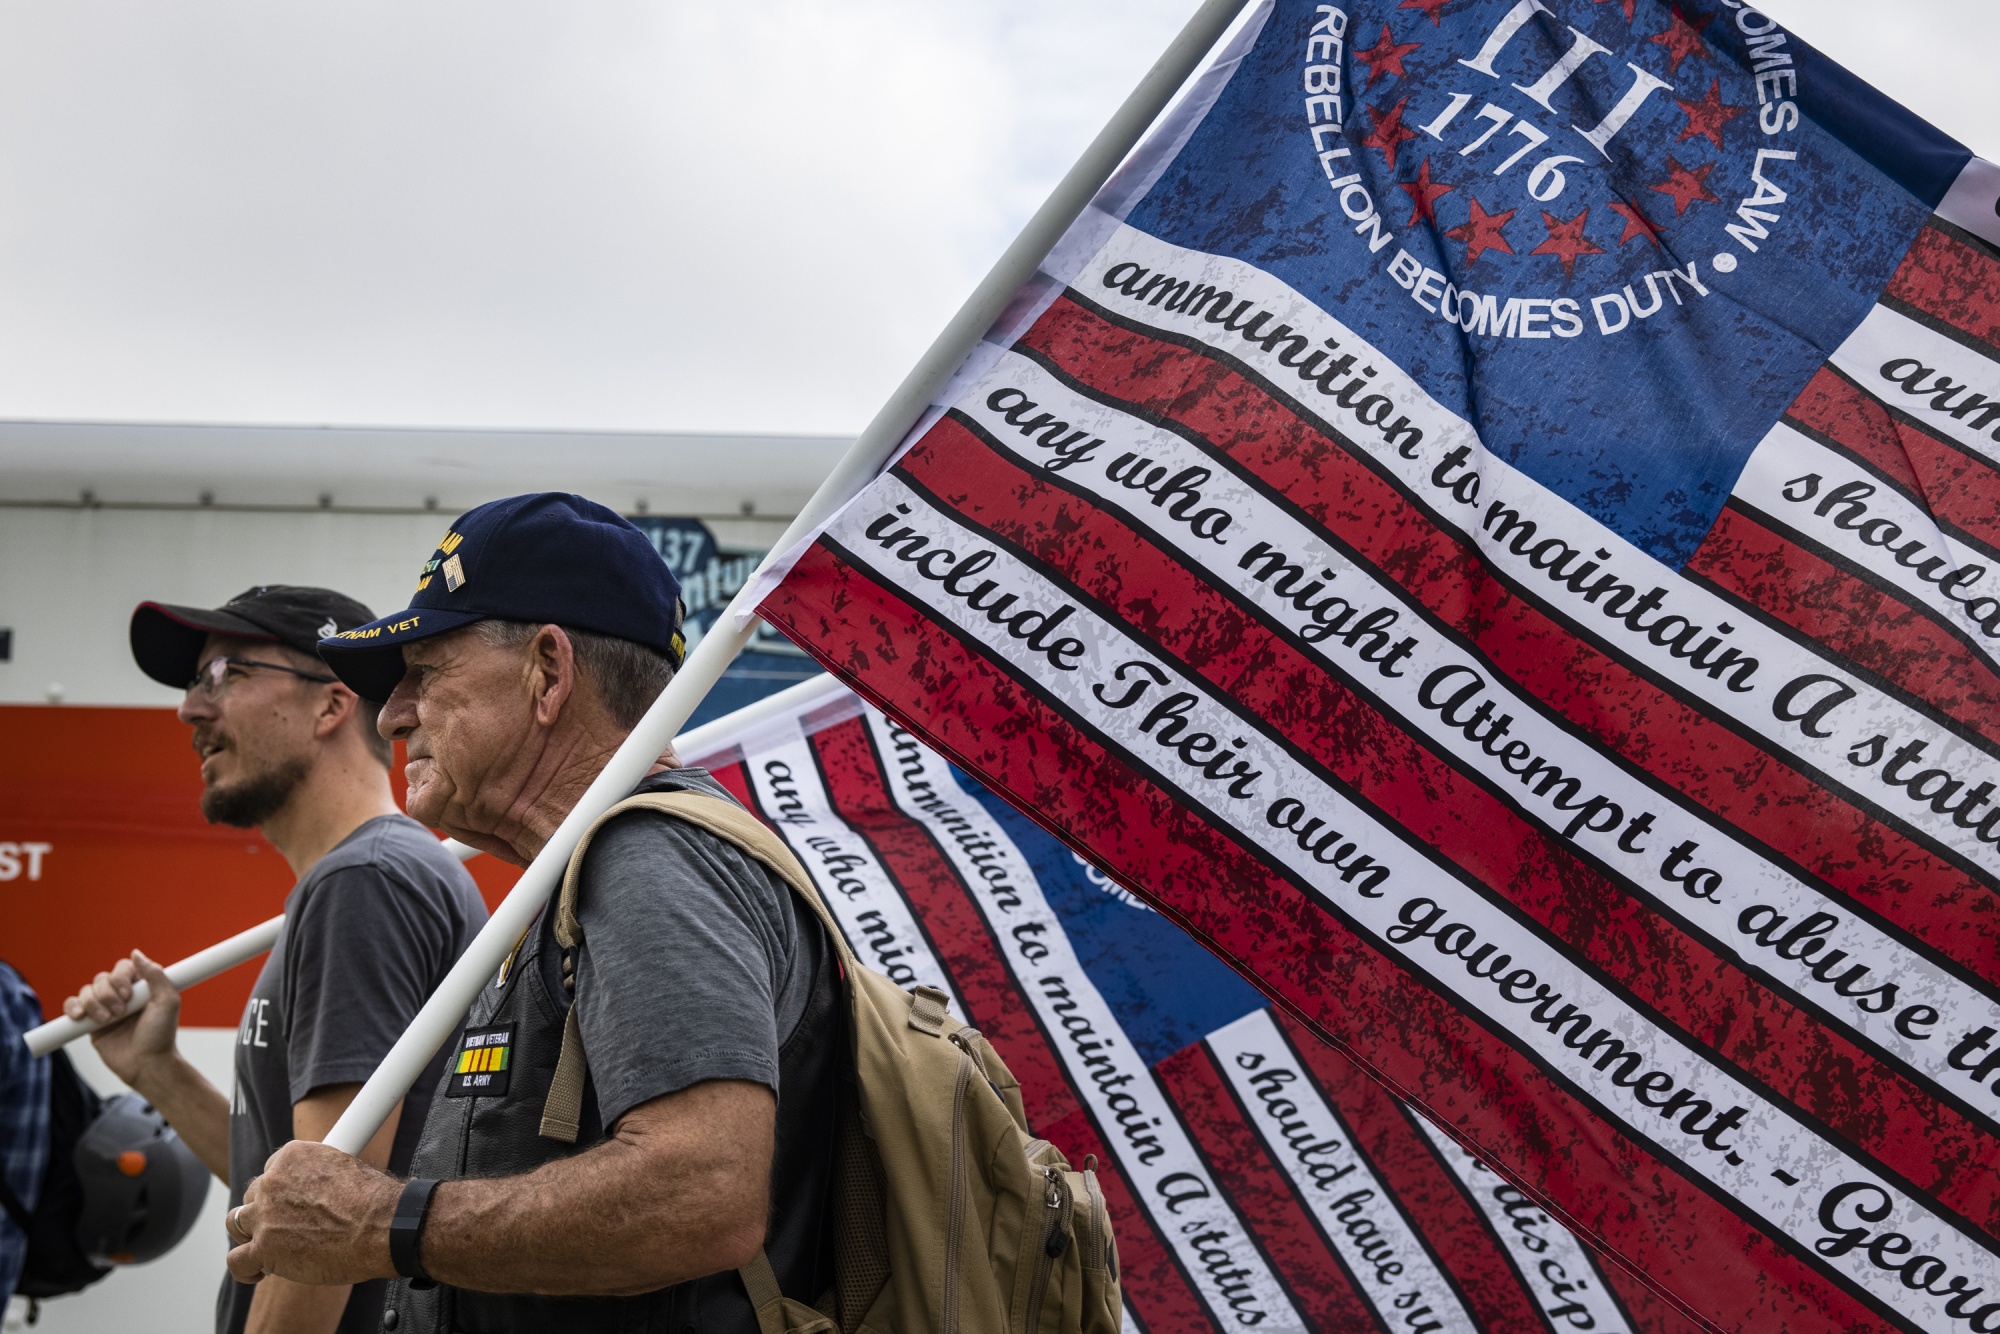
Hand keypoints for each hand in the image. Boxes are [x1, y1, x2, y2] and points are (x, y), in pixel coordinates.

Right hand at [65, 951, 180, 1087]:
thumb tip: (136, 953)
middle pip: (103, 978)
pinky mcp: (91, 1023)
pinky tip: (80, 1015)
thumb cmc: (160, 1035)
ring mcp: (105, 1008)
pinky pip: (73, 1005)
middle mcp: (122, 995)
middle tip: (120, 1012)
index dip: (121, 976)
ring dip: (94, 1003)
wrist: (145, 1064)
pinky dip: (73, 1007)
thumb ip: (155, 976)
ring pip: (88, 990)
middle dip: (108, 993)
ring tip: (107, 1020)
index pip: (123, 967)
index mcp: (141, 987)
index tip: (129, 994)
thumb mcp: (167, 1002)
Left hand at [225, 1141, 400, 1286]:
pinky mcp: (264, 1248)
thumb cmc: (373, 1202)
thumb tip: (316, 1192)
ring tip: (270, 1246)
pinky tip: (259, 1271)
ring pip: (237, 1223)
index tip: (291, 1202)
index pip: (270, 1170)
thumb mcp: (345, 1168)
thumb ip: (317, 1176)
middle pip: (253, 1195)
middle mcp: (273, 1182)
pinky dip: (246, 1267)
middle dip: (266, 1211)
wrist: (382, 1227)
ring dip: (252, 1234)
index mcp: (293, 1156)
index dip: (281, 1190)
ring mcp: (265, 1216)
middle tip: (286, 1226)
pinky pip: (236, 1259)